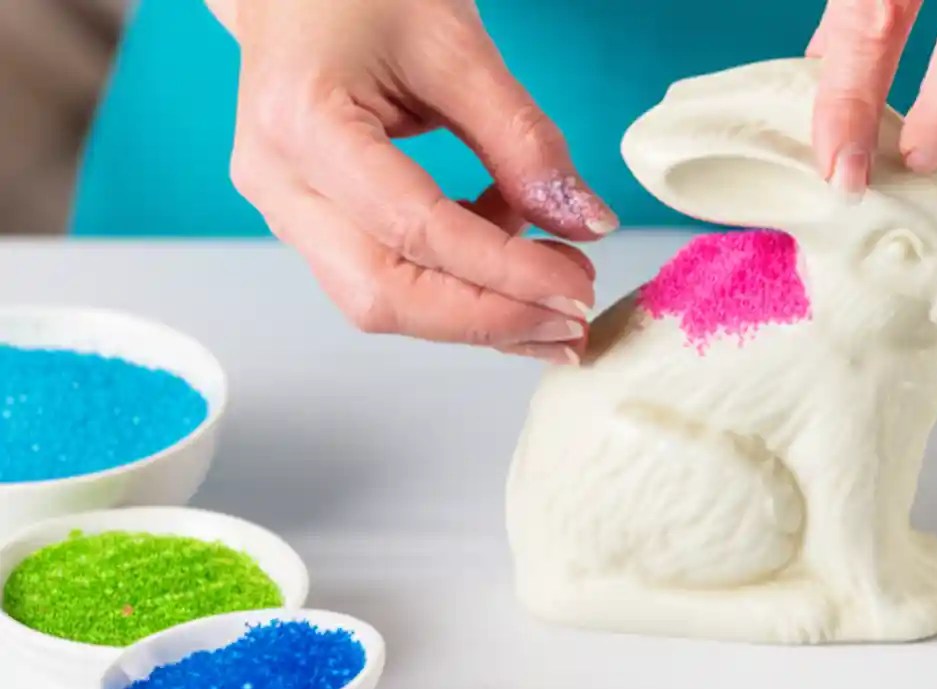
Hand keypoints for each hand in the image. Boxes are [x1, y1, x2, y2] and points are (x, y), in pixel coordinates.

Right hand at [205, 0, 616, 364]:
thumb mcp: (457, 46)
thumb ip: (522, 140)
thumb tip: (586, 225)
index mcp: (303, 122)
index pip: (415, 229)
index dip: (504, 272)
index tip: (576, 290)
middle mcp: (278, 180)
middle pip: (383, 293)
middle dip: (489, 318)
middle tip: (573, 322)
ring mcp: (284, 208)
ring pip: (380, 299)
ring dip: (477, 313)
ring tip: (557, 296)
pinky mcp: (309, 221)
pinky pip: (382, 275)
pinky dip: (456, 281)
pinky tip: (511, 253)